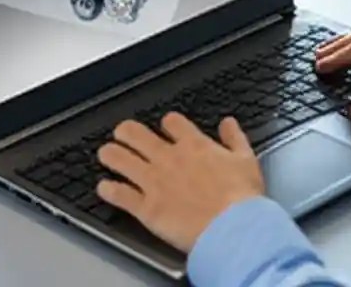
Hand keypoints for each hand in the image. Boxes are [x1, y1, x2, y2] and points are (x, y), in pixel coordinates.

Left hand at [95, 113, 264, 252]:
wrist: (231, 227)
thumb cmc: (242, 197)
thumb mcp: (246, 159)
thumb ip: (235, 138)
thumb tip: (228, 123)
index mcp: (194, 145)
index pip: (171, 122)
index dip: (166, 122)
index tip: (167, 127)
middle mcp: (169, 159)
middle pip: (136, 134)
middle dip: (126, 132)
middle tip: (123, 133)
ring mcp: (153, 182)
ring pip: (120, 160)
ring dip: (110, 155)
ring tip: (107, 153)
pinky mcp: (145, 207)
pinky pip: (118, 194)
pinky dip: (108, 190)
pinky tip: (104, 187)